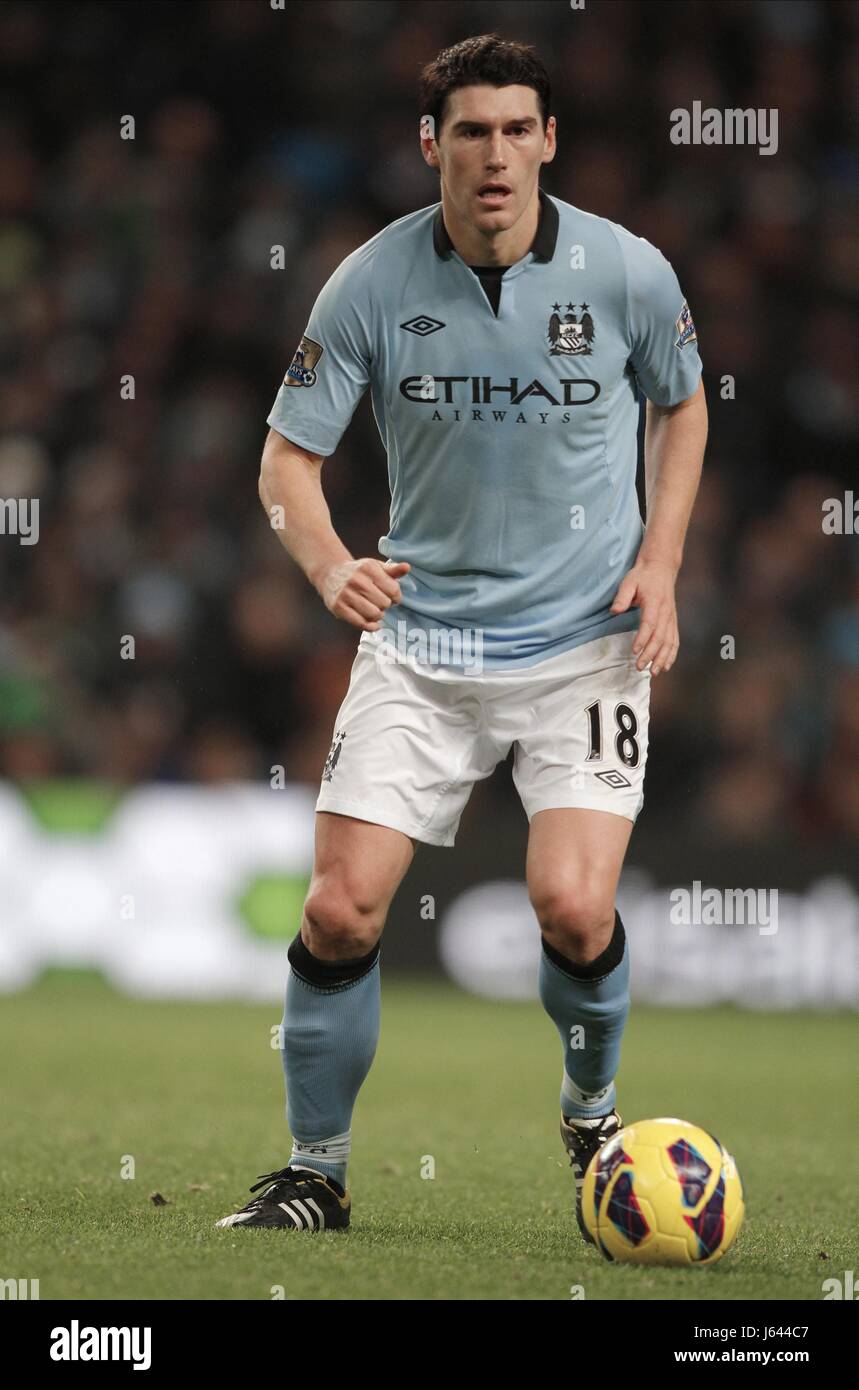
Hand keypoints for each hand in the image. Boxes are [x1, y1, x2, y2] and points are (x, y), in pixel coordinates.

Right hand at [318, 557, 410, 630]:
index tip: (390, 596)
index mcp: (369, 568)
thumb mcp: (375, 567)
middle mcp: (357, 581)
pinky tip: (372, 623)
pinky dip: (370, 626)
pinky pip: (360, 623)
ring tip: (374, 609)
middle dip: (385, 605)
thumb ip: (392, 570)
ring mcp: (346, 594)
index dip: (396, 596)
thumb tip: (407, 567)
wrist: (330, 574)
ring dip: (378, 615)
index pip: (393, 590)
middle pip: (384, 603)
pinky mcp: (338, 607)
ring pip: (374, 614)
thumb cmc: (358, 572)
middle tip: (379, 602)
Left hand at [610, 559, 678, 674]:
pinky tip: (666, 666)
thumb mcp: (629, 581)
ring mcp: (671, 617)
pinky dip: (671, 654)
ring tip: (654, 672)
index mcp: (654, 602)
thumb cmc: (643, 576)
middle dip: (651, 654)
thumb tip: (615, 611)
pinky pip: (675, 640)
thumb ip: (622, 597)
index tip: (634, 651)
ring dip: (663, 658)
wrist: (661, 568)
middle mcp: (666, 612)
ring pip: (669, 641)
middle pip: (660, 637)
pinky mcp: (673, 621)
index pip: (649, 623)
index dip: (642, 638)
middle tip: (640, 667)